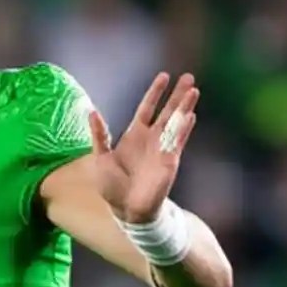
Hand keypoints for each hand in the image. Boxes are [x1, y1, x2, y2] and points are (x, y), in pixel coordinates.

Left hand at [88, 72, 199, 223]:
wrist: (126, 210)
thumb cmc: (112, 187)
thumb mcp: (100, 158)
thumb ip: (99, 135)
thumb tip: (92, 112)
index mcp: (134, 135)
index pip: (147, 108)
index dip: (155, 93)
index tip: (164, 76)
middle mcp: (151, 139)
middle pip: (167, 111)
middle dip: (177, 94)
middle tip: (189, 76)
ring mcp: (161, 149)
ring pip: (176, 123)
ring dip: (185, 107)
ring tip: (194, 90)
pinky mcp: (169, 161)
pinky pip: (177, 141)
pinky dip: (183, 128)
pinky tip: (190, 115)